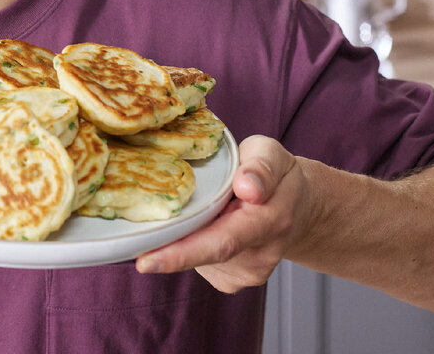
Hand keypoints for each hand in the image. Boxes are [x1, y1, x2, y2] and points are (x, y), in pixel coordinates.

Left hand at [135, 135, 311, 292]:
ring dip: (185, 235)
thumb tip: (247, 187)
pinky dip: (191, 243)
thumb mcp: (273, 154)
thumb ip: (261, 166)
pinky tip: (205, 225)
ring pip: (197, 257)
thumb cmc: (278, 175)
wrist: (298, 208)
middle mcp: (258, 255)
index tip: (145, 262)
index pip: (221, 242)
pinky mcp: (232, 280)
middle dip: (165, 249)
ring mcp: (246, 273)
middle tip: (134, 241)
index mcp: (268, 221)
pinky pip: (199, 262)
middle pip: (201, 254)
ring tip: (200, 208)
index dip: (180, 254)